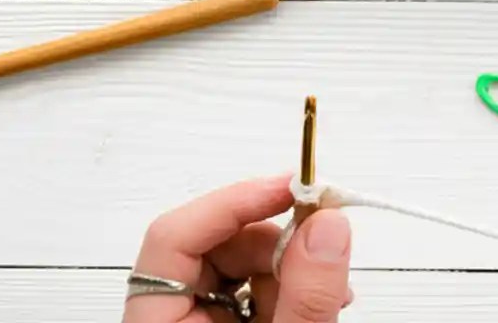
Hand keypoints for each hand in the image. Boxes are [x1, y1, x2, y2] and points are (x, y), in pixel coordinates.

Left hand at [123, 175, 353, 322]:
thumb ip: (305, 296)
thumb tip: (328, 226)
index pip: (174, 236)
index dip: (234, 202)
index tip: (292, 188)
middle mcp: (167, 320)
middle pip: (213, 246)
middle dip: (275, 242)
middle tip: (325, 246)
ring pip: (237, 266)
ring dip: (289, 268)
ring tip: (330, 296)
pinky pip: (251, 291)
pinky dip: (288, 289)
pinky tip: (317, 303)